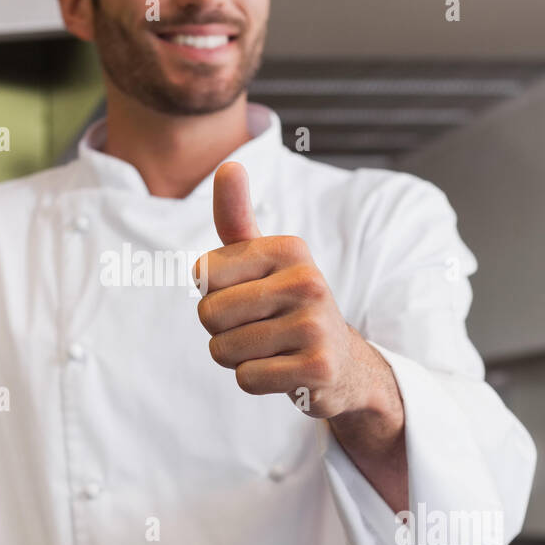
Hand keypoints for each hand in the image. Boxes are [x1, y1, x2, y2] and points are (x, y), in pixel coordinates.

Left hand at [194, 162, 384, 419]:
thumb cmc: (286, 305)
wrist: (341, 362)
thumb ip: (236, 218)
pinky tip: (283, 369)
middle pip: (209, 314)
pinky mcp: (318, 368)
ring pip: (223, 350)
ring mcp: (316, 326)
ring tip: (271, 348)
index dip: (212, 293)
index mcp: (289, 248)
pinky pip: (247, 377)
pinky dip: (255, 379)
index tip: (247, 295)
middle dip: (220, 330)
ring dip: (236, 357)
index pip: (202, 274)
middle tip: (258, 327)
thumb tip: (229, 165)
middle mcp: (308, 281)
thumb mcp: (263, 259)